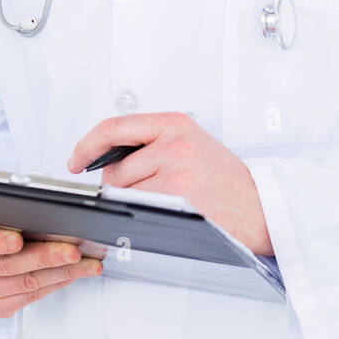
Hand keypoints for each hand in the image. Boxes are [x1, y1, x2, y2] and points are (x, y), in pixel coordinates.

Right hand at [0, 218, 102, 319]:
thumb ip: (9, 215)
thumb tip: (50, 216)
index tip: (17, 239)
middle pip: (9, 265)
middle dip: (47, 258)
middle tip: (75, 252)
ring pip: (25, 284)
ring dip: (63, 273)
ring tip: (88, 264)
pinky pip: (28, 298)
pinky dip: (56, 284)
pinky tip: (73, 274)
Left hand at [68, 113, 273, 255]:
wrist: (261, 207)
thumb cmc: (227, 182)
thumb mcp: (193, 145)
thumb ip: (152, 144)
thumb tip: (105, 161)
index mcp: (176, 123)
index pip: (114, 127)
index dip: (87, 145)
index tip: (77, 159)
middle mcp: (174, 141)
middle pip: (114, 167)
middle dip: (120, 186)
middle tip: (151, 192)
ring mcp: (175, 169)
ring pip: (122, 190)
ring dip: (133, 201)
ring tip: (167, 201)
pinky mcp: (176, 196)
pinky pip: (137, 208)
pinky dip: (143, 214)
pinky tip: (167, 213)